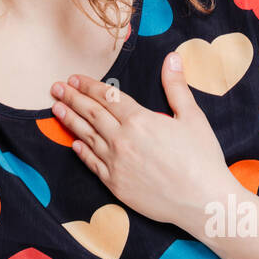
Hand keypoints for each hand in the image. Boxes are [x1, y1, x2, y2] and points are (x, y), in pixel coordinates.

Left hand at [49, 52, 233, 232]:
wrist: (203, 201)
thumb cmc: (202, 158)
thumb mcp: (192, 116)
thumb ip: (176, 86)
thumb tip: (172, 57)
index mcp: (139, 119)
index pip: (107, 97)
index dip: (89, 86)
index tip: (74, 78)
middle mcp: (122, 139)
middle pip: (91, 114)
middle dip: (71, 98)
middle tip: (55, 88)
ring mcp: (116, 163)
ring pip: (87, 136)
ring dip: (70, 121)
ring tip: (56, 109)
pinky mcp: (115, 184)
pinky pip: (92, 164)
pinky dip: (82, 151)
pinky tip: (74, 143)